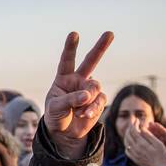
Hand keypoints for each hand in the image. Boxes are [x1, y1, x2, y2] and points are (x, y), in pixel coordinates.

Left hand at [44, 31, 113, 158]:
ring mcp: (90, 90)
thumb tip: (87, 95)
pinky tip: (84, 115)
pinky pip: (100, 101)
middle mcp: (78, 80)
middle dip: (101, 47)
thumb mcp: (56, 108)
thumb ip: (70, 100)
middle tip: (110, 33)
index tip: (74, 34)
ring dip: (87, 100)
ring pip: (95, 87)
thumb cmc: (56, 116)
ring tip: (78, 111)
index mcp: (63, 78)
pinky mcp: (99, 100)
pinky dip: (92, 109)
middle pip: (91, 61)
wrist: (65, 132)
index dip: (71, 47)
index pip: (67, 60)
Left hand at [124, 117, 165, 165]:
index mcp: (141, 144)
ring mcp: (134, 154)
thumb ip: (149, 135)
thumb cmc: (163, 156)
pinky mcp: (135, 159)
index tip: (137, 119)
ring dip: (127, 134)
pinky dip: (127, 144)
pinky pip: (127, 150)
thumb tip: (141, 128)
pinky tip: (130, 142)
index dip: (134, 123)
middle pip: (128, 135)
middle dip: (130, 127)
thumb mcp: (158, 144)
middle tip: (133, 122)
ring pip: (126, 142)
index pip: (133, 130)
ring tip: (131, 130)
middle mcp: (135, 149)